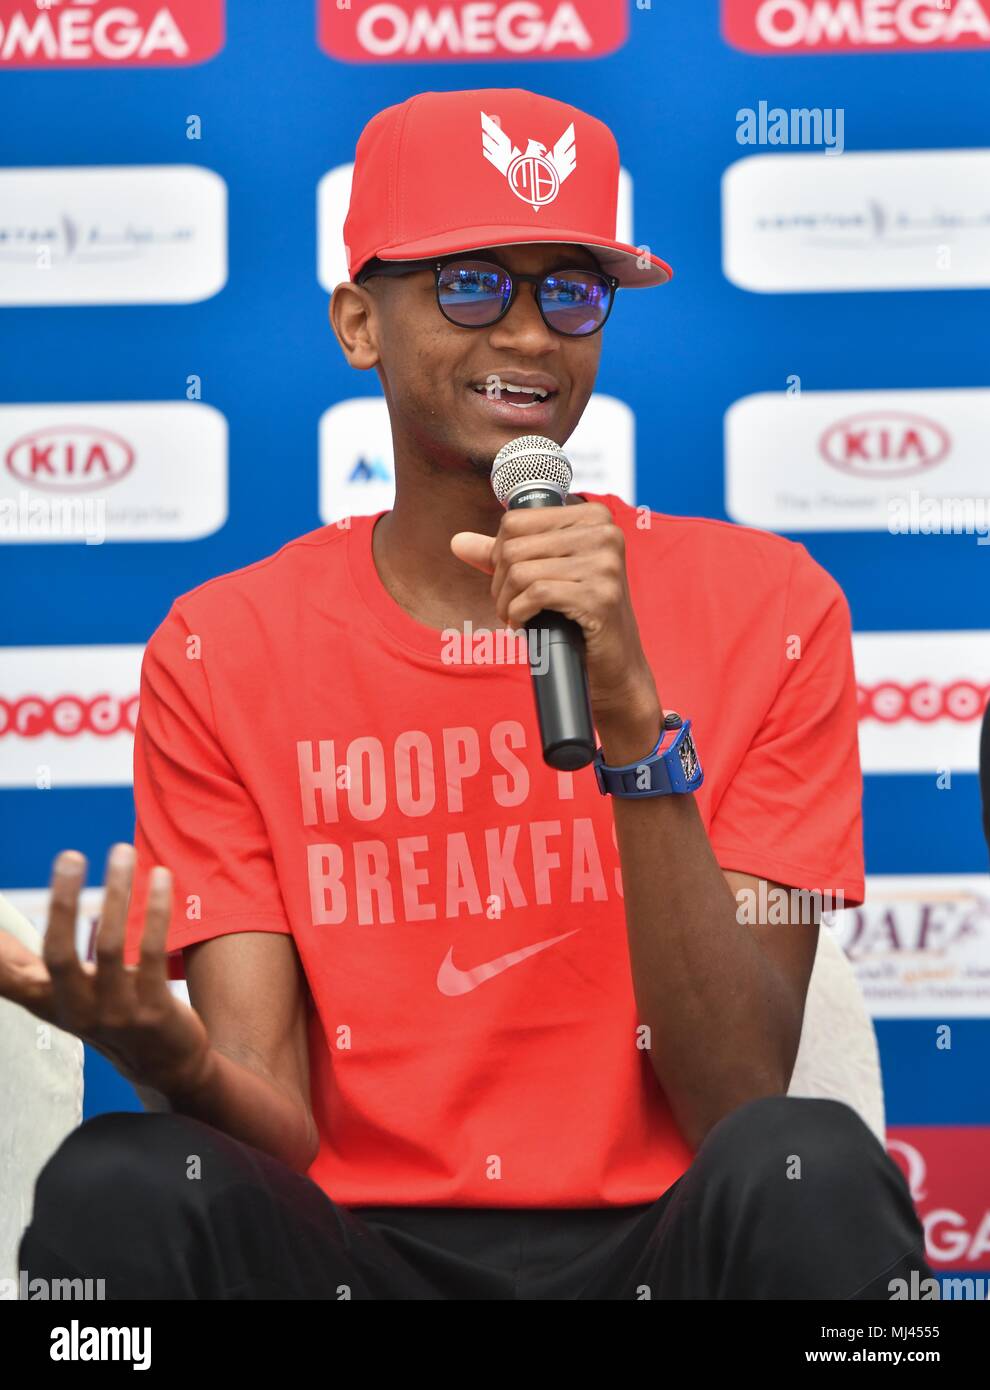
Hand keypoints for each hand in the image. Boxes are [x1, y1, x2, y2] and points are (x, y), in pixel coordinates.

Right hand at [0, 843, 210, 1097]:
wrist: (164, 1066)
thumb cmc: (105, 1015)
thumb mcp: (60, 997)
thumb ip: (26, 969)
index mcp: (47, 1001)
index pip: (7, 976)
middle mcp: (75, 1010)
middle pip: (58, 952)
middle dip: (63, 900)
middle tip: (71, 855)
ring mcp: (115, 1012)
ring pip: (109, 946)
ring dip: (117, 893)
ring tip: (123, 852)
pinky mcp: (153, 1008)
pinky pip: (151, 951)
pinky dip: (155, 911)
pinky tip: (161, 878)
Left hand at [451, 502, 661, 752]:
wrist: (614, 666)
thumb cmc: (577, 617)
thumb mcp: (543, 575)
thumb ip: (502, 555)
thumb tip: (457, 541)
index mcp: (593, 516)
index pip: (516, 521)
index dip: (498, 554)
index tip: (507, 581)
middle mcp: (605, 533)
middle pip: (514, 547)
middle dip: (499, 583)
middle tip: (509, 606)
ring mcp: (605, 565)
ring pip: (520, 572)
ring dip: (506, 603)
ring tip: (514, 617)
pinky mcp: (600, 596)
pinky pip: (536, 595)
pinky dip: (519, 615)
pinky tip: (525, 626)